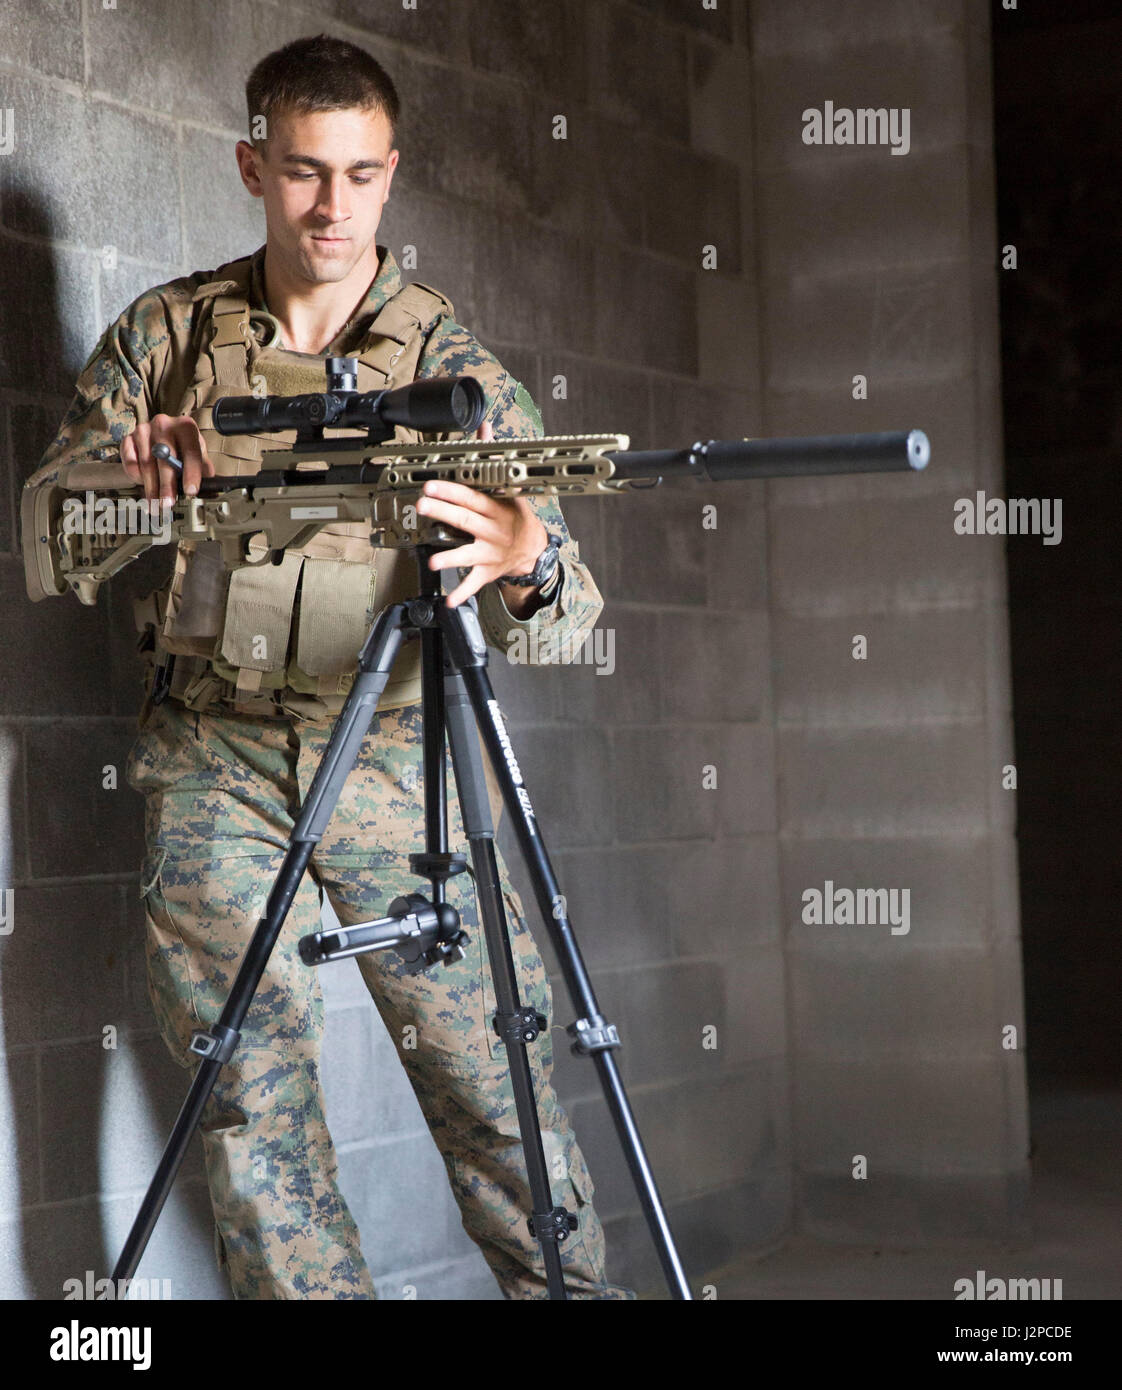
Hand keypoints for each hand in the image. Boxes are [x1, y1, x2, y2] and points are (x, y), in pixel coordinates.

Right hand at [120, 414, 215, 501]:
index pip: (190, 452)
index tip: (191, 491)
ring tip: (156, 502)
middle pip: (165, 458)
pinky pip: (129, 461)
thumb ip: (204, 469)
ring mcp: (144, 430)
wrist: (162, 433)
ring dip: (151, 486)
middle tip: (168, 502)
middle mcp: (163, 424)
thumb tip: (211, 489)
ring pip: (146, 462)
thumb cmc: (182, 445)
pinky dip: (135, 476)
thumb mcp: (198, 453)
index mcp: (185, 426)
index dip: (191, 473)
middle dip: (167, 484)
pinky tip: (143, 485)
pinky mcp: (128, 438)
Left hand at [415, 419, 548, 609]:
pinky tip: (450, 600)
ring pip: (468, 554)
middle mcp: (492, 530)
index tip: (432, 484)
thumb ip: (491, 457)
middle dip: (442, 512)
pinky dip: (463, 592)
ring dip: (450, 558)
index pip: (472, 497)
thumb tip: (484, 427)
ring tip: (434, 561)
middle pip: (464, 520)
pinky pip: (475, 583)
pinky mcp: (487, 572)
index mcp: (496, 508)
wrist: (534, 550)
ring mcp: (490, 553)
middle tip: (422, 506)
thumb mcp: (509, 486)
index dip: (452, 490)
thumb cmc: (515, 515)